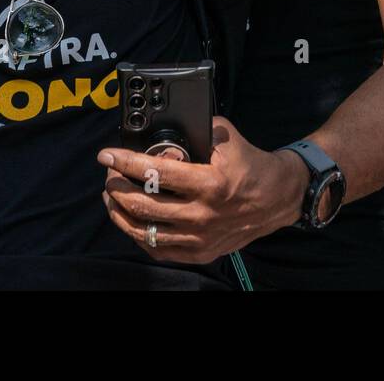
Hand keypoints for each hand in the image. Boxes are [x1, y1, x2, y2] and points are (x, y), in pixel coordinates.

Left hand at [98, 117, 308, 264]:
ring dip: (120, 213)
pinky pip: (157, 249)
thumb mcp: (226, 137)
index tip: (106, 155)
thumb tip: (163, 131)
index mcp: (209, 183)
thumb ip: (196, 130)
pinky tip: (130, 219)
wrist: (277, 198)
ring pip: (144, 232)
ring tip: (111, 196)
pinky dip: (138, 235)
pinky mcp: (199, 253)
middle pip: (142, 206)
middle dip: (116, 187)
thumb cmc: (250, 165)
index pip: (154, 173)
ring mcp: (199, 238)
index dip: (125, 162)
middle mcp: (202, 215)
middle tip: (109, 174)